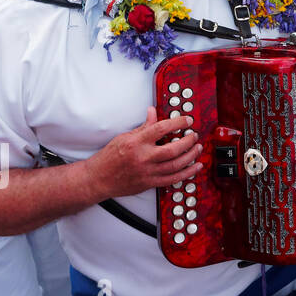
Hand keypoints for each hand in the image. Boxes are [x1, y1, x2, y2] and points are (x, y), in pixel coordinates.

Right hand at [86, 107, 201, 196]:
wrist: (97, 179)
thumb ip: (143, 126)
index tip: (187, 121)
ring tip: (198, 148)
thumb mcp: (124, 137)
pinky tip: (195, 167)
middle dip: (188, 141)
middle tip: (194, 136)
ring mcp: (147, 172)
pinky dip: (187, 173)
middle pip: (173, 149)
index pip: (161, 129)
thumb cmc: (109, 157)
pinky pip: (173, 179)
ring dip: (191, 156)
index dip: (178, 123)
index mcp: (136, 143)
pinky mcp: (149, 183)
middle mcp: (143, 157)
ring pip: (176, 165)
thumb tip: (153, 112)